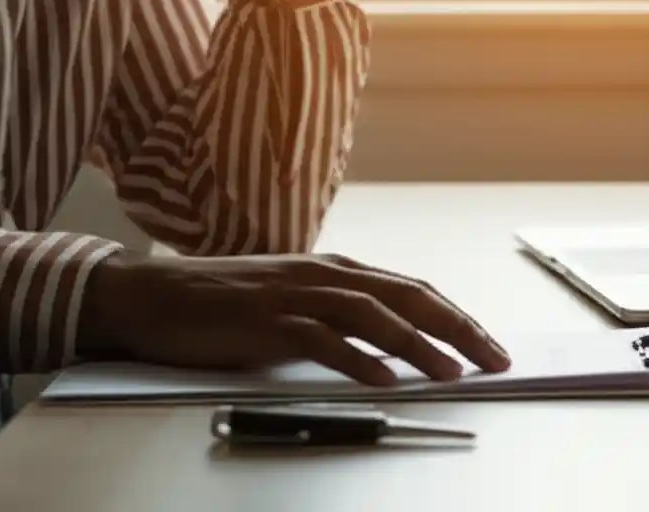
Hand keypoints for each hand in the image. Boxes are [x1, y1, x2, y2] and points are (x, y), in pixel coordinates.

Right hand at [79, 253, 511, 385]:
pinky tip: (384, 379)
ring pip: (374, 317)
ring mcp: (296, 295)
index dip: (456, 316)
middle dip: (457, 328)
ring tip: (453, 372)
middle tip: (494, 358)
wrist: (154, 296)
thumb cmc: (227, 303)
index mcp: (338, 270)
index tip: (488, 343)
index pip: (413, 291)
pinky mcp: (266, 320)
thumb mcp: (296, 301)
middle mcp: (325, 275)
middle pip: (408, 299)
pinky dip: (357, 360)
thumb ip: (341, 316)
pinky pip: (322, 340)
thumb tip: (391, 346)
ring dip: (418, 346)